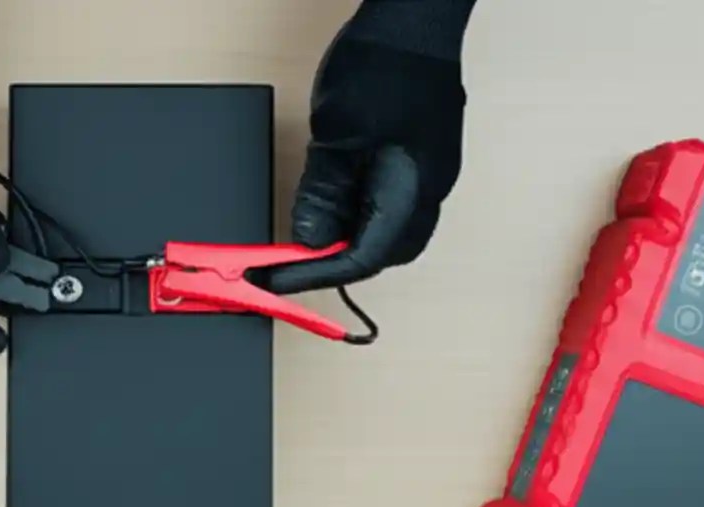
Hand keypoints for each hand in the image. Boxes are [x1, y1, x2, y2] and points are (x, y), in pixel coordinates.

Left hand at [268, 1, 471, 294]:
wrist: (416, 17)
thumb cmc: (384, 64)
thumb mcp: (336, 133)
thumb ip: (321, 193)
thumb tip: (307, 238)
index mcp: (413, 191)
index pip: (361, 258)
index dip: (313, 276)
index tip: (274, 281)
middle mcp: (429, 190)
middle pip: (381, 253)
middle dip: (333, 264)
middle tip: (286, 263)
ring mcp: (428, 173)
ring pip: (385, 230)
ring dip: (343, 238)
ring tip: (299, 233)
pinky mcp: (418, 157)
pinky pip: (387, 202)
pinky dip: (353, 213)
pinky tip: (326, 202)